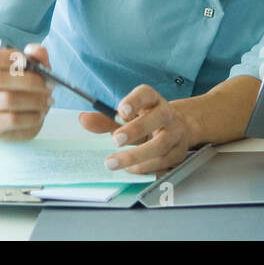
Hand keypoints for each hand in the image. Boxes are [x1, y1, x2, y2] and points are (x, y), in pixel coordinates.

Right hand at [0, 43, 53, 140]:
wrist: (2, 109)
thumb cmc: (17, 82)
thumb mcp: (29, 65)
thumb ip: (36, 55)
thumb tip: (37, 52)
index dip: (4, 56)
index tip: (26, 60)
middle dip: (29, 81)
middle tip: (48, 85)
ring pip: (7, 100)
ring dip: (33, 100)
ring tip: (47, 100)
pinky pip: (12, 120)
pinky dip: (31, 116)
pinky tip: (40, 113)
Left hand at [80, 84, 195, 174]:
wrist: (177, 129)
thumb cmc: (146, 121)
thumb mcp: (127, 118)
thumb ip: (105, 119)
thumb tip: (84, 120)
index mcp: (152, 100)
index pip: (146, 94)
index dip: (135, 101)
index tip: (121, 110)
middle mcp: (167, 114)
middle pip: (157, 119)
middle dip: (136, 130)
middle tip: (115, 140)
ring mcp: (176, 134)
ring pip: (160, 145)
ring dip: (136, 156)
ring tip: (114, 162)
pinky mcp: (179, 152)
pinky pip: (163, 163)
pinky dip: (145, 168)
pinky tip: (130, 169)